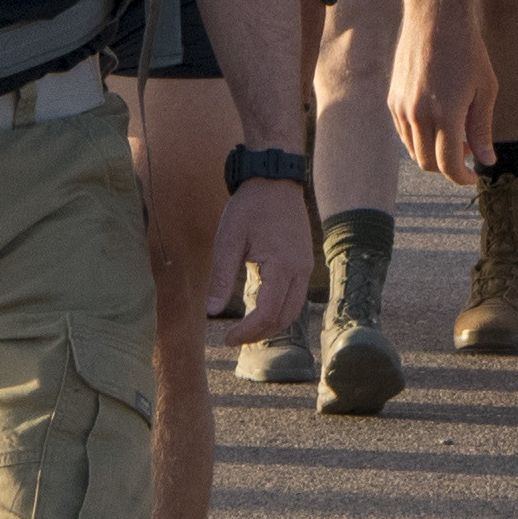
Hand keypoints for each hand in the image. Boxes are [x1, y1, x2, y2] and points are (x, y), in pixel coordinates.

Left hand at [216, 176, 317, 335]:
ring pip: (294, 310)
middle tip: (234, 339)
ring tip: (246, 329)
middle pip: (284, 318)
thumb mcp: (228, 240)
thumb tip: (212, 312)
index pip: (267, 313)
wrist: (274, 180)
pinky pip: (295, 296)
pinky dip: (279, 310)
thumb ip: (221, 278)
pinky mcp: (304, 262)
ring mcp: (305, 266)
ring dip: (271, 325)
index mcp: (282, 266)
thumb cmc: (249, 207)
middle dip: (259, 334)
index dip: (247, 332)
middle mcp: (300, 270)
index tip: (226, 338)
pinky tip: (258, 309)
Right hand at [398, 15, 497, 181]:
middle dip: (448, 166)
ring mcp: (401, 108)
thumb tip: (486, 161)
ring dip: (434, 152)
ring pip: (413, 150)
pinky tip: (438, 120)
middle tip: (468, 152)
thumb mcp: (486, 91)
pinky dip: (420, 137)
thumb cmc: (469, 52)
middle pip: (428, 163)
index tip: (472, 175)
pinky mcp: (392, 99)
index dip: (461, 177)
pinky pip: (404, 132)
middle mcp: (418, 115)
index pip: (447, 164)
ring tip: (456, 133)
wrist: (436, 18)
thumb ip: (482, 130)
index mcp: (445, 115)